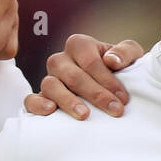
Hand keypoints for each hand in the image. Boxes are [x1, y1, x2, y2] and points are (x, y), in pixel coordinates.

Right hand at [24, 34, 144, 118]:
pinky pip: (30, 100)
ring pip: (50, 85)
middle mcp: (60, 60)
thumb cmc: (120, 69)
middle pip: (73, 75)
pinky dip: (38, 104)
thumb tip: (111, 60)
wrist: (109, 87)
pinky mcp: (40, 97)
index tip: (123, 98)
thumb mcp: (130, 56)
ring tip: (84, 115)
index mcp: (79, 45)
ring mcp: (48, 78)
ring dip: (68, 101)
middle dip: (95, 94)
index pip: (90, 61)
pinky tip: (51, 111)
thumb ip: (126, 51)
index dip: (107, 80)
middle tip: (114, 110)